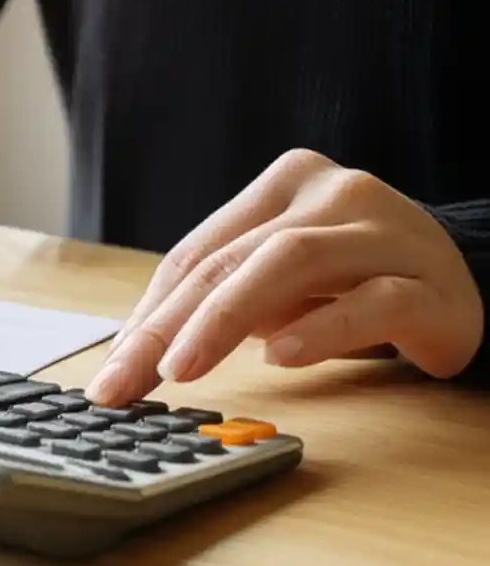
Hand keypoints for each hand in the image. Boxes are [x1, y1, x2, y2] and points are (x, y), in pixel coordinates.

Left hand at [85, 148, 482, 405]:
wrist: (462, 280)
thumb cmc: (349, 282)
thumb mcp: (275, 286)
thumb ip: (213, 302)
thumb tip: (131, 357)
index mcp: (283, 185)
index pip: (198, 253)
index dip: (147, 315)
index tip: (110, 374)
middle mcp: (332, 193)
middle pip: (231, 258)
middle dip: (169, 325)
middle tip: (130, 380)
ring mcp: (384, 230)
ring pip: (290, 263)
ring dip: (226, 319)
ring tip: (183, 368)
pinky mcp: (430, 281)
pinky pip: (371, 300)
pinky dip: (322, 328)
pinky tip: (282, 357)